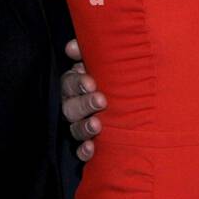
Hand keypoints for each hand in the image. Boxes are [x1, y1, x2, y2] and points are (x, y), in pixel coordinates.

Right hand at [59, 38, 105, 161]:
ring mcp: (78, 124)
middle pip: (70, 107)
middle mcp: (72, 104)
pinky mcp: (86, 141)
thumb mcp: (99, 60)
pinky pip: (79, 150)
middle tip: (101, 100)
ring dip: (84, 127)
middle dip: (85, 104)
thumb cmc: (111, 73)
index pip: (69, 83)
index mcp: (74, 84)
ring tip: (98, 125)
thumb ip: (86, 51)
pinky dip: (84, 150)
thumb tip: (72, 47)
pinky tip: (91, 149)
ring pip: (75, 128)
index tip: (91, 83)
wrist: (129, 94)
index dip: (77, 84)